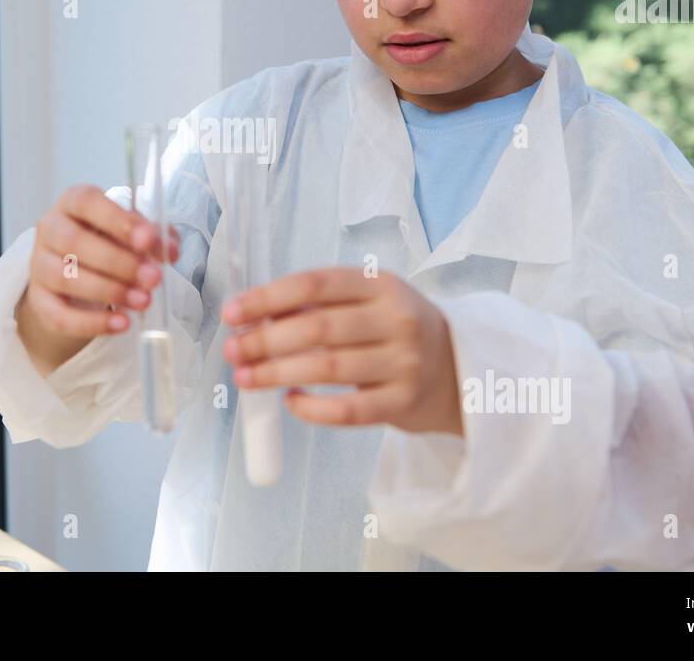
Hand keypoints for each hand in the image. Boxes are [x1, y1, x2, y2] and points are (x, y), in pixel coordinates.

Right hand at [21, 184, 178, 341]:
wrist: (80, 277)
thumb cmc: (110, 244)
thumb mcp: (133, 233)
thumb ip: (154, 236)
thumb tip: (169, 250)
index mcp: (72, 203)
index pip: (86, 202)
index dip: (117, 220)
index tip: (147, 240)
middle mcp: (50, 229)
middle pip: (74, 241)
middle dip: (119, 262)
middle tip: (153, 278)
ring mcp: (39, 265)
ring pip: (65, 277)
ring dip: (109, 291)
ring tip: (143, 301)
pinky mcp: (39, 301)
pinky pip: (59, 315)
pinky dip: (92, 323)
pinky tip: (121, 323)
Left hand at [220, 267, 461, 434]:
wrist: (460, 371)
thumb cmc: (397, 332)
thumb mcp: (369, 303)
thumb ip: (320, 306)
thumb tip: (256, 318)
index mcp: (380, 284)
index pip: (315, 284)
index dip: (268, 298)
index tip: (233, 313)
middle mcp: (396, 318)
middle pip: (318, 327)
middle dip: (265, 340)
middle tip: (232, 351)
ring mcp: (404, 361)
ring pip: (327, 368)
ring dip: (278, 374)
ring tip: (245, 378)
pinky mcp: (404, 401)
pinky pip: (349, 410)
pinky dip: (313, 409)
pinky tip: (290, 403)